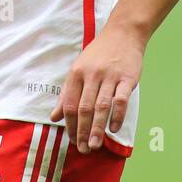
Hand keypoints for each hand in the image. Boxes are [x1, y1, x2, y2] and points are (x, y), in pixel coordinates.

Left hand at [50, 22, 142, 153]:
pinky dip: (117, 116)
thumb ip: (67, 94)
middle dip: (82, 131)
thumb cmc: (99, 54)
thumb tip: (54, 117)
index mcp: (77, 73)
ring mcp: (110, 76)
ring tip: (94, 145)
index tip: (72, 140)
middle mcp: (92, 74)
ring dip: (97, 128)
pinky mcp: (128, 78)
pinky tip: (113, 129)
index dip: (70, 125)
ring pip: (101, 106)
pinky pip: (121, 100)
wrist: (123, 33)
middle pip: (85, 108)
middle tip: (83, 149)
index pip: (70, 103)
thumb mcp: (78, 69)